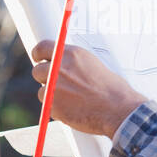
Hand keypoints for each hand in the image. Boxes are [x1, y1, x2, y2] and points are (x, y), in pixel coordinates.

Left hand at [29, 39, 148, 138]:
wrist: (118, 109)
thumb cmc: (111, 88)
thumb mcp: (92, 64)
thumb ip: (72, 63)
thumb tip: (61, 65)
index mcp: (70, 54)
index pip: (42, 47)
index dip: (38, 54)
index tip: (38, 58)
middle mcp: (59, 69)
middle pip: (37, 71)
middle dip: (45, 78)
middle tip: (57, 85)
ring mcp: (54, 88)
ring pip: (42, 91)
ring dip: (52, 96)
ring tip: (74, 100)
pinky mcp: (52, 106)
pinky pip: (48, 107)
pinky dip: (57, 110)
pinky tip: (74, 109)